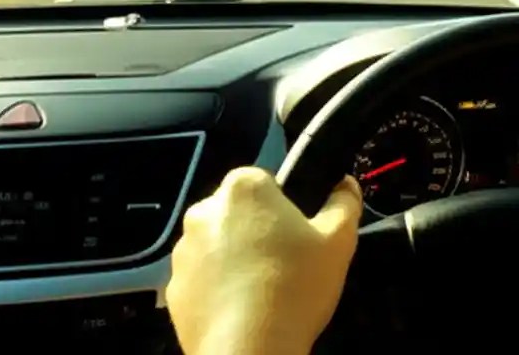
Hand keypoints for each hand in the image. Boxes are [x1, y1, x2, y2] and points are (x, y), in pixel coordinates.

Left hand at [166, 168, 361, 354]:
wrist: (248, 351)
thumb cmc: (295, 286)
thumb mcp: (338, 241)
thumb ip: (344, 203)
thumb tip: (344, 184)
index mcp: (244, 188)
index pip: (266, 180)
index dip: (286, 206)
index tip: (299, 234)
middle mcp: (204, 211)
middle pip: (239, 212)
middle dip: (259, 230)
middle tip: (287, 262)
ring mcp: (183, 252)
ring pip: (218, 245)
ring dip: (236, 258)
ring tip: (265, 290)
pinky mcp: (173, 288)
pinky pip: (203, 278)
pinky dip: (219, 288)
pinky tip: (243, 309)